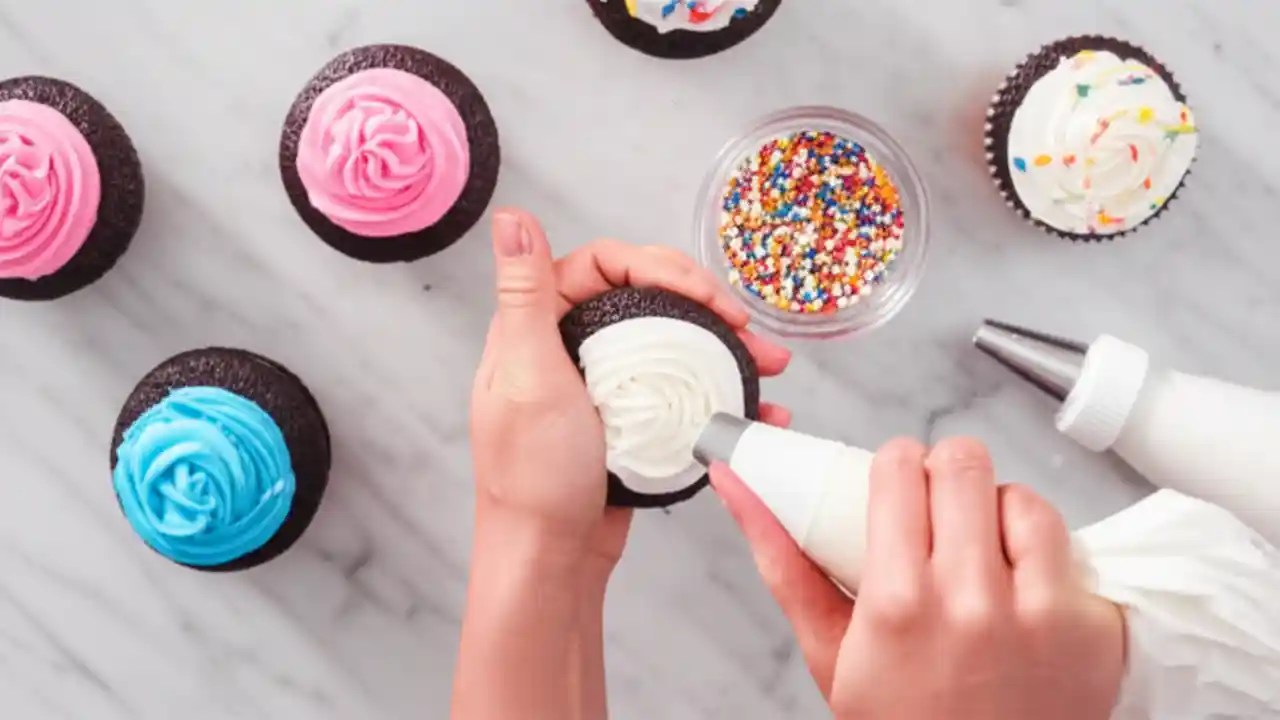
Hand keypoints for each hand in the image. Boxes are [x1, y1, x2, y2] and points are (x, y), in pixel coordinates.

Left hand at [471, 207, 792, 570]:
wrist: (551, 561)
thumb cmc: (532, 477)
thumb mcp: (530, 377)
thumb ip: (524, 295)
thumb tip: (511, 218)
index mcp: (538, 325)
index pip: (606, 265)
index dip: (661, 267)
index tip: (706, 297)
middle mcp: (570, 347)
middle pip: (649, 299)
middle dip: (707, 307)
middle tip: (749, 329)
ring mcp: (605, 385)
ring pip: (674, 343)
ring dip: (727, 348)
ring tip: (772, 366)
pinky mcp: (633, 421)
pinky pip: (683, 390)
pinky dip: (723, 395)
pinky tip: (758, 411)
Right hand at [713, 437, 1125, 719]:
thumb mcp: (829, 652)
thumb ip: (783, 560)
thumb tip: (737, 486)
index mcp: (897, 602)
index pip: (899, 467)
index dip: (894, 466)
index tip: (896, 482)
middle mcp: (972, 601)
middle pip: (963, 463)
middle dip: (945, 475)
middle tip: (938, 509)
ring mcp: (1042, 613)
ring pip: (1021, 496)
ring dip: (998, 511)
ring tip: (982, 550)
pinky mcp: (1094, 628)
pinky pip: (1071, 547)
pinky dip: (1046, 554)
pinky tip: (1023, 587)